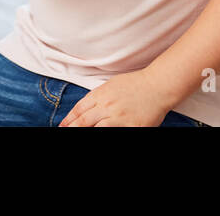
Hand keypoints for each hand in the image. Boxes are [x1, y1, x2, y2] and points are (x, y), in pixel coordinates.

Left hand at [58, 70, 174, 126]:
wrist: (157, 86)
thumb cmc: (135, 84)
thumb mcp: (110, 85)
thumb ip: (98, 97)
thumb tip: (85, 108)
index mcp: (100, 95)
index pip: (79, 109)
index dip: (69, 119)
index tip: (62, 126)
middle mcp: (107, 106)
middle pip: (84, 121)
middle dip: (72, 128)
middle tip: (64, 131)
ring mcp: (119, 118)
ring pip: (96, 129)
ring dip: (85, 131)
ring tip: (76, 134)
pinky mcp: (132, 127)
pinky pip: (115, 133)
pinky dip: (106, 134)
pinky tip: (99, 134)